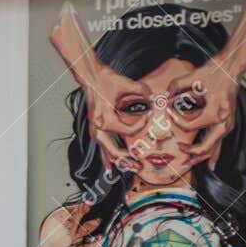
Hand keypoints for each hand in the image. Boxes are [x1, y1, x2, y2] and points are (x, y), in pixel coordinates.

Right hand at [48, 3, 148, 168]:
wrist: (90, 76)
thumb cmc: (105, 79)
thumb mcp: (126, 83)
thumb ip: (142, 91)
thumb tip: (155, 98)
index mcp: (105, 120)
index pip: (127, 130)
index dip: (141, 124)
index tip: (149, 115)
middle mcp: (98, 127)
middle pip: (113, 151)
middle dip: (126, 160)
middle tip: (138, 166)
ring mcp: (94, 128)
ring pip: (104, 150)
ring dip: (114, 160)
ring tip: (123, 170)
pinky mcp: (95, 126)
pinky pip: (101, 145)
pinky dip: (105, 154)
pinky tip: (109, 163)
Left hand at [181, 0, 245, 157]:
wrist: (231, 68)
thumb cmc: (215, 72)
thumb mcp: (192, 77)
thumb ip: (175, 87)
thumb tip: (163, 97)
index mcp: (215, 113)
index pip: (191, 126)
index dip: (177, 121)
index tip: (169, 113)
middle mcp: (224, 122)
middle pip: (206, 147)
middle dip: (191, 154)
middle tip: (179, 155)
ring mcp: (227, 123)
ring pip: (214, 148)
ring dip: (201, 157)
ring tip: (189, 162)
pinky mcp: (228, 122)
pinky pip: (220, 143)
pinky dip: (214, 153)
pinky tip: (210, 163)